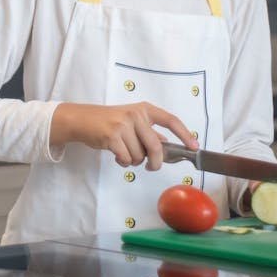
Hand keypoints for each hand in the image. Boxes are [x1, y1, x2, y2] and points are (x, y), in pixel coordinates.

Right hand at [50, 102, 198, 169]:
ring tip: (124, 154)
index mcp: (144, 109)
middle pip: (156, 145)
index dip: (184, 134)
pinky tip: (117, 156)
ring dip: (134, 161)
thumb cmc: (108, 122)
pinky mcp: (112, 136)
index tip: (193, 146)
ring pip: (139, 155)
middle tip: (151, 166)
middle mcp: (136, 114)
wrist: (82, 120)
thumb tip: (166, 144)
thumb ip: (148, 131)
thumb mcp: (131, 120)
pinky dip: (123, 162)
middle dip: (156, 161)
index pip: (170, 120)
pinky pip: (126, 158)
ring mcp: (123, 124)